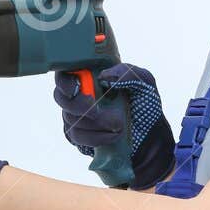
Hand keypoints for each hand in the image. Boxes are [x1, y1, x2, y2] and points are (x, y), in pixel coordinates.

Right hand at [53, 63, 174, 189]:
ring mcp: (77, 116)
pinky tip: (112, 136)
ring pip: (70, 118)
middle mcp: (80, 95)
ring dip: (95, 123)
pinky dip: (96, 137)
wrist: (149, 138)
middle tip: (96, 110)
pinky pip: (77, 136)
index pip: (66, 73)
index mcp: (92, 77)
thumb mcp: (144, 82)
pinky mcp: (79, 135)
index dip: (64, 80)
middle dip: (77, 105)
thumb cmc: (145, 105)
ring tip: (118, 124)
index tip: (76, 87)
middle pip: (60, 97)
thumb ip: (127, 72)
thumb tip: (103, 76)